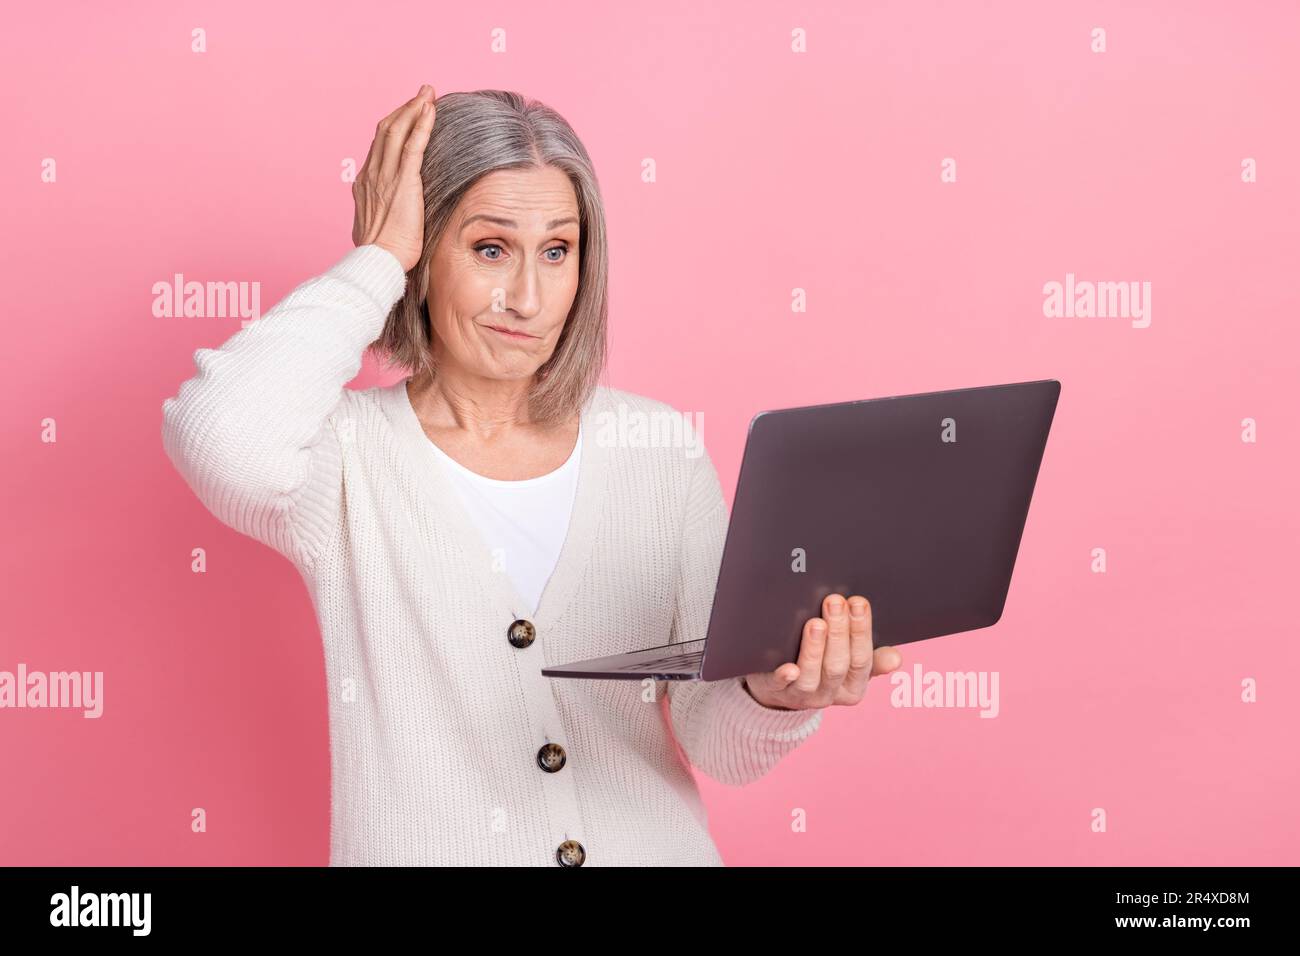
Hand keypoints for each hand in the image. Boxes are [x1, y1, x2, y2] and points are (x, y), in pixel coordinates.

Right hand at [351, 84, 437, 271]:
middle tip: (421, 95)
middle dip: (404, 110)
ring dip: (413, 109)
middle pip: (386, 131)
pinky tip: (431, 110)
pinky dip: (422, 124)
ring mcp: (385, 176)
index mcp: (365, 183)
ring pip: (397, 131)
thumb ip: (379, 214)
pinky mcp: (403, 181)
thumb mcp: (374, 228)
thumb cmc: (380, 254)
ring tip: (427, 94)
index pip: (380, 147)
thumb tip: (384, 216)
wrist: (377, 261)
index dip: (395, 127)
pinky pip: (413, 145)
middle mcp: (372, 174)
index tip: (408, 116)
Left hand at [743, 594, 901, 710]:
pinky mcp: (777, 691)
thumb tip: (896, 658)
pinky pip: (781, 686)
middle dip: (839, 632)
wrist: (780, 690)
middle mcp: (830, 694)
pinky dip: (785, 677)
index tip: (858, 602)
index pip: (862, 659)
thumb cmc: (822, 665)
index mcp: (853, 686)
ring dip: (815, 648)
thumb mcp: (850, 664)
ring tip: (816, 623)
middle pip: (838, 664)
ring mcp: (803, 695)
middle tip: (835, 602)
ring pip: (812, 675)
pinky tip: (789, 668)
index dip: (861, 630)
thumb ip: (872, 658)